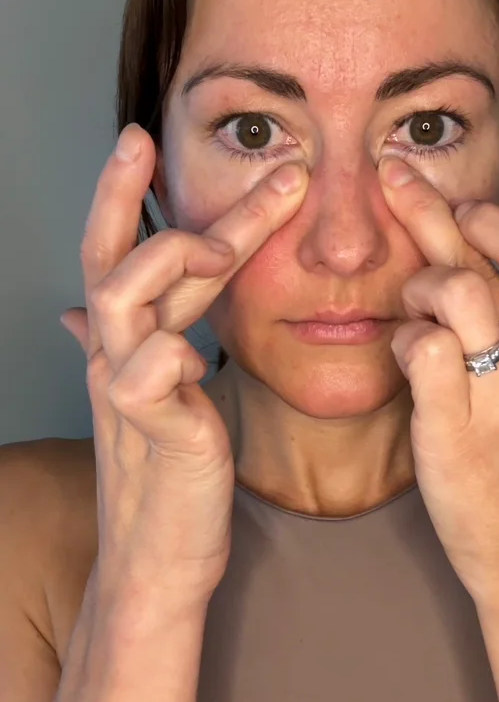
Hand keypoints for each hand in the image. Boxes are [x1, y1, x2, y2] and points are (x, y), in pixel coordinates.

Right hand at [60, 123, 307, 618]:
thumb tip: (79, 312)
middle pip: (113, 261)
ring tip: (217, 252)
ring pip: (117, 303)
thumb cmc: (170, 477)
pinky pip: (144, 381)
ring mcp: (133, 395)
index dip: (128, 197)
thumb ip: (145, 341)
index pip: (121, 255)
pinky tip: (192, 359)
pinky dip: (166, 358)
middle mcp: (121, 360)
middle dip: (126, 197)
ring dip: (165, 261)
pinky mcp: (158, 434)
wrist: (162, 562)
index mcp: (131, 345)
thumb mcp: (155, 399)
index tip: (146, 139)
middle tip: (149, 143)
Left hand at [378, 157, 498, 613]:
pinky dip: (402, 337)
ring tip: (410, 306)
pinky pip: (420, 346)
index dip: (491, 217)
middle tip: (393, 179)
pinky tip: (402, 350)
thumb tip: (479, 264)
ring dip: (416, 286)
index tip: (459, 206)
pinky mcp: (456, 430)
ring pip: (452, 292)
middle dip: (429, 213)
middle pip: (483, 263)